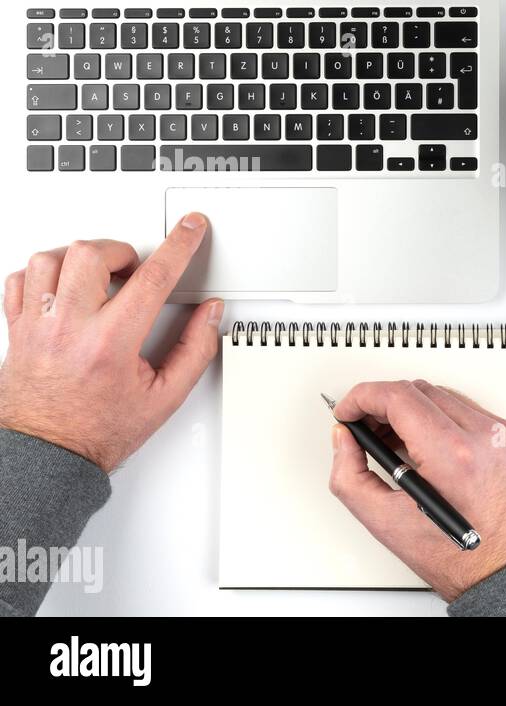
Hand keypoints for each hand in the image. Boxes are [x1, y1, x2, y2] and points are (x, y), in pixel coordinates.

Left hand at [0, 213, 222, 471]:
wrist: (49, 454)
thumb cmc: (99, 430)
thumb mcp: (165, 397)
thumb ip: (195, 350)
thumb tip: (209, 314)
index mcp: (110, 344)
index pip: (153, 278)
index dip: (179, 245)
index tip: (190, 228)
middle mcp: (69, 328)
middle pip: (92, 254)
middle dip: (121, 252)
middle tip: (133, 270)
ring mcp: (37, 325)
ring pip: (50, 258)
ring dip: (79, 259)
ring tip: (96, 277)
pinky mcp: (17, 328)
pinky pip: (20, 279)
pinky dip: (43, 274)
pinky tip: (62, 288)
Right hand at [329, 381, 505, 601]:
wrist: (505, 568)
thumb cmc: (457, 556)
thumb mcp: (384, 521)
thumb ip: (350, 474)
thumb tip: (344, 439)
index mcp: (455, 455)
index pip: (399, 396)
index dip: (363, 397)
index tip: (347, 410)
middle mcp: (483, 437)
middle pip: (419, 390)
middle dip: (382, 403)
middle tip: (363, 427)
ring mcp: (500, 434)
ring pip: (441, 395)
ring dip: (409, 408)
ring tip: (390, 438)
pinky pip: (464, 408)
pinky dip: (436, 417)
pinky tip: (420, 441)